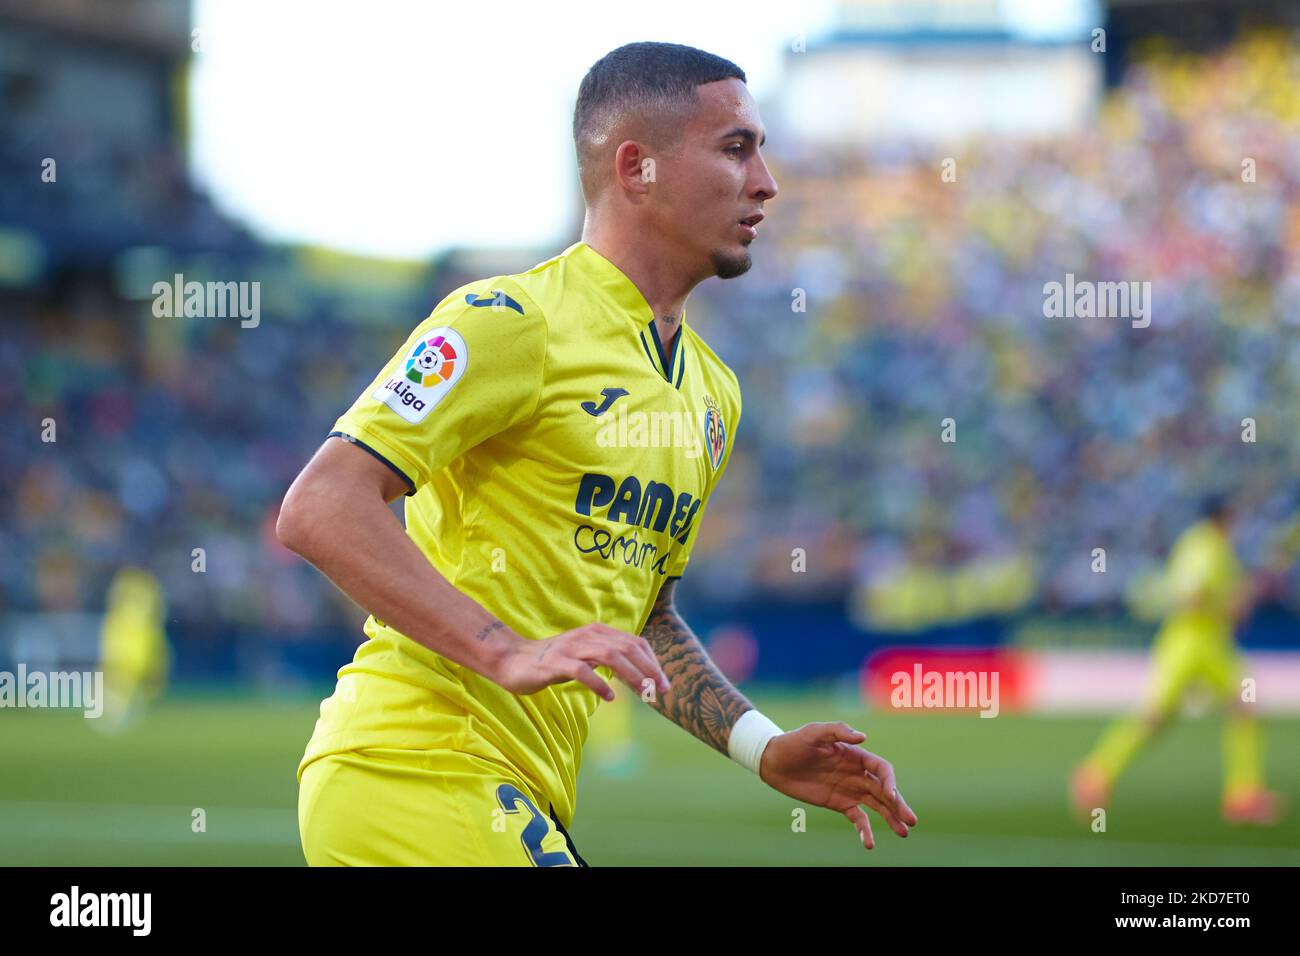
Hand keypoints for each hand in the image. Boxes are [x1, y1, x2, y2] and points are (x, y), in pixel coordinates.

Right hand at [493, 623, 670, 700]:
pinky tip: (609, 697)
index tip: (664, 683)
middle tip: (662, 690)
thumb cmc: (551, 661)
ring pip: (609, 656)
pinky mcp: (555, 663)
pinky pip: (581, 671)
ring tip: (644, 693)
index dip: (653, 662)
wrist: (512, 659)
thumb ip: (606, 659)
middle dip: (649, 669)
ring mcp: (571, 648)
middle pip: (627, 647)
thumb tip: (636, 673)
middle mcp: (587, 635)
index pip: (634, 642)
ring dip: (631, 675)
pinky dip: (598, 684)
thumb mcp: (584, 656)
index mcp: (597, 632)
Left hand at [758, 722, 916, 849]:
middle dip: (899, 804)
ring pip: (876, 806)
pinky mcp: (839, 804)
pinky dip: (864, 830)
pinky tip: (869, 843)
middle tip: (912, 821)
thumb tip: (863, 737)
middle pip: (884, 790)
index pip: (881, 769)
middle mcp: (856, 773)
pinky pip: (857, 818)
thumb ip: (838, 732)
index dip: (889, 781)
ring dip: (891, 818)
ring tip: (904, 832)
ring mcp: (849, 789)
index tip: (890, 796)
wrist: (774, 761)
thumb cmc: (794, 742)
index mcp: (855, 755)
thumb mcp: (813, 732)